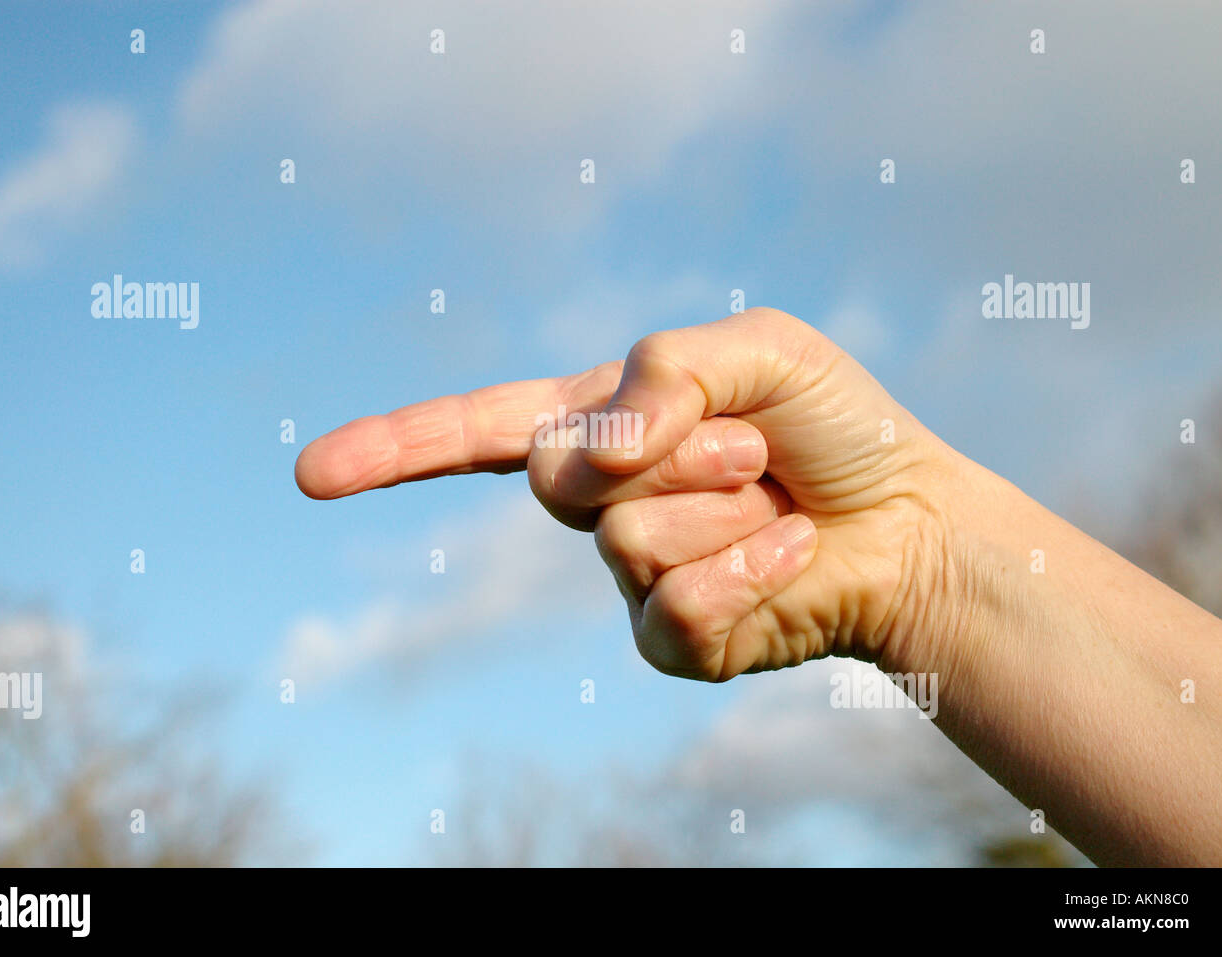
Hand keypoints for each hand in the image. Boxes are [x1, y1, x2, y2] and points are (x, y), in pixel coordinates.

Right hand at [295, 307, 955, 681]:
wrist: (911, 519)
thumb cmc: (833, 425)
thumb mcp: (760, 347)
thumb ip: (667, 369)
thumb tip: (594, 457)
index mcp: (600, 424)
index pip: (474, 434)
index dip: (393, 450)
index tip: (310, 474)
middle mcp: (601, 502)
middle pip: (563, 479)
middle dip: (679, 450)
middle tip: (753, 449)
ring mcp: (629, 578)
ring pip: (631, 541)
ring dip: (727, 507)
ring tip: (776, 498)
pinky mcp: (668, 643)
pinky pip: (674, 612)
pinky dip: (751, 573)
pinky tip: (793, 555)